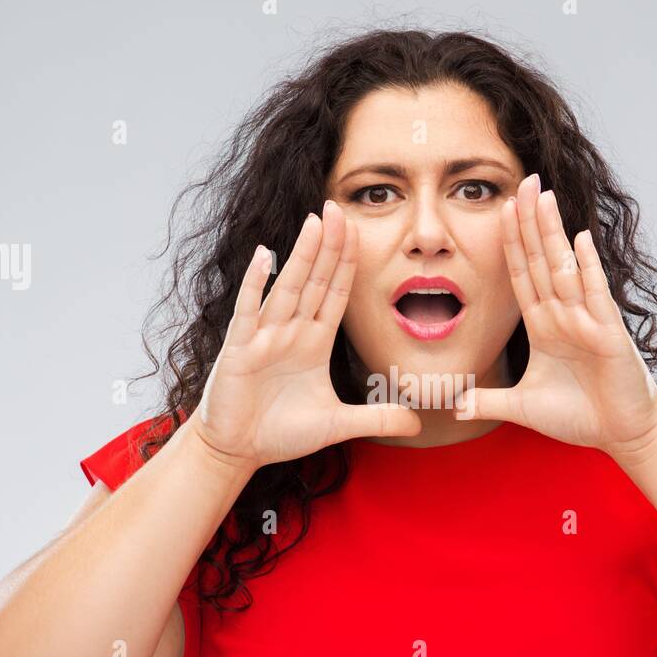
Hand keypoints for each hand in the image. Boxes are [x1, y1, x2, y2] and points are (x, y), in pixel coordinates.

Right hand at [192, 200, 421, 470]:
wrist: (237, 451)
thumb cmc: (279, 432)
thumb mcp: (338, 424)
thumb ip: (377, 418)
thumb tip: (418, 421)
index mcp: (313, 343)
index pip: (335, 294)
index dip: (348, 264)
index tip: (360, 231)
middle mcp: (290, 332)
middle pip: (314, 280)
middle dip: (329, 246)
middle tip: (340, 206)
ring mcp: (264, 337)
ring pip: (288, 287)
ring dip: (302, 254)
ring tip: (316, 222)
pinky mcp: (240, 349)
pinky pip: (249, 310)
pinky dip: (256, 283)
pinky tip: (265, 255)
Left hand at [455, 174, 656, 458]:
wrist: (622, 435)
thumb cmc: (580, 416)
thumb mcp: (522, 408)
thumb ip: (488, 402)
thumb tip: (455, 406)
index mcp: (545, 325)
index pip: (522, 275)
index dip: (511, 242)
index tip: (500, 208)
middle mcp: (565, 315)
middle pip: (541, 259)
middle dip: (530, 221)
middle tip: (521, 180)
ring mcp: (587, 320)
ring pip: (564, 267)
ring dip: (552, 232)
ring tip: (542, 195)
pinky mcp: (608, 333)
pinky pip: (595, 294)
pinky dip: (587, 267)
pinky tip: (578, 239)